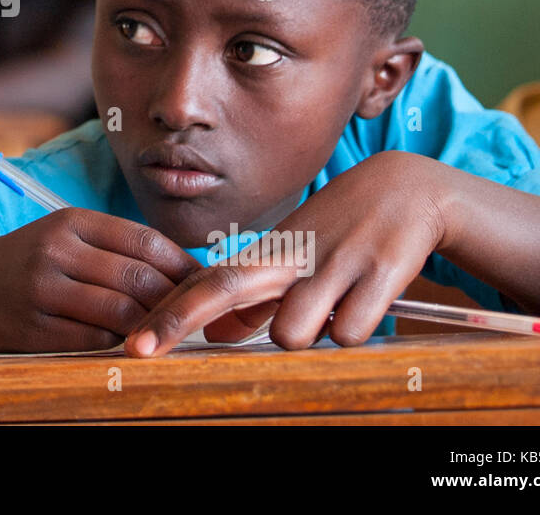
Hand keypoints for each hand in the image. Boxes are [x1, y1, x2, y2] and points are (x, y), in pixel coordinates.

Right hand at [0, 206, 199, 352]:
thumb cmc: (23, 265)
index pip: (144, 240)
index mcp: (70, 221)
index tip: (200, 281)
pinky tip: (126, 344)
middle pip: (138, 277)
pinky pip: (95, 340)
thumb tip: (177, 268)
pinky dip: (119, 344)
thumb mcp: (60, 237)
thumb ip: (110, 247)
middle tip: (192, 314)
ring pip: (122, 311)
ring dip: (150, 325)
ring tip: (164, 331)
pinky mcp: (36, 327)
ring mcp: (44, 289)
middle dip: (173, 299)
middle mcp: (57, 249)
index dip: (180, 264)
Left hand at [125, 151, 451, 355]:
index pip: (205, 283)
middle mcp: (288, 256)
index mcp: (266, 254)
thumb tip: (218, 336)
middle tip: (140, 350)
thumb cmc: (341, 232)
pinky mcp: (377, 273)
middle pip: (222, 289)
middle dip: (176, 321)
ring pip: (292, 333)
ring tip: (337, 303)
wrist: (406, 188)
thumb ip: (259, 301)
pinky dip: (356, 328)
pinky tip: (368, 298)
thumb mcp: (295, 259)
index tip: (133, 344)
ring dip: (310, 334)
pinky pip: (349, 334)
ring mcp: (330, 263)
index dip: (166, 313)